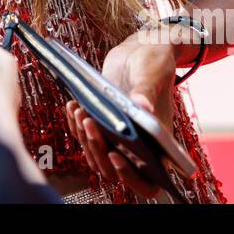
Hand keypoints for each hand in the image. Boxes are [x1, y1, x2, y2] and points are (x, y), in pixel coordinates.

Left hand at [64, 34, 176, 197]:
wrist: (140, 51)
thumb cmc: (154, 62)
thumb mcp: (152, 73)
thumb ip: (146, 90)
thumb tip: (141, 108)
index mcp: (160, 146)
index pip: (148, 182)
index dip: (130, 176)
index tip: (115, 155)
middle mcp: (138, 147)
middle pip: (112, 168)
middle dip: (98, 148)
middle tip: (89, 121)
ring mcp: (118, 137)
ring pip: (95, 154)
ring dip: (84, 136)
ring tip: (80, 110)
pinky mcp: (102, 124)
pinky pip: (85, 135)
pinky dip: (76, 123)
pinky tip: (73, 104)